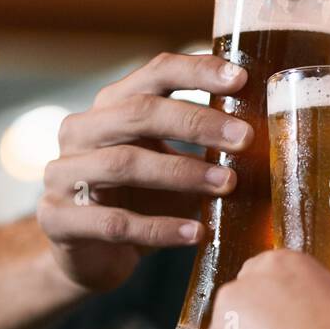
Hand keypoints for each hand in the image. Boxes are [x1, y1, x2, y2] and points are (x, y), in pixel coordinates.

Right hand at [36, 52, 252, 290]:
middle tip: (246, 139)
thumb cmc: (142, 200)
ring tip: (228, 185)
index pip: (153, 73)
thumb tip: (271, 130)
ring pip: (125, 164)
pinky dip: (160, 229)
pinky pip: (115, 222)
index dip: (197, 72)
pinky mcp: (58, 220)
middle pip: (139, 113)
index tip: (241, 80)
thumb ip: (204, 142)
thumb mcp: (171, 162)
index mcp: (110, 107)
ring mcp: (62, 175)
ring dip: (183, 173)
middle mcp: (80, 131)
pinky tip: (196, 233)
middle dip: (197, 123)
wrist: (90, 256)